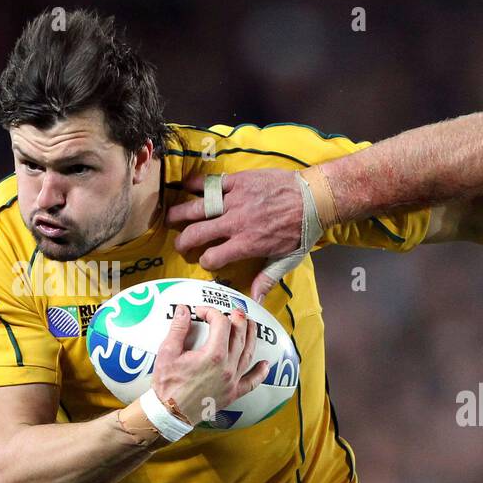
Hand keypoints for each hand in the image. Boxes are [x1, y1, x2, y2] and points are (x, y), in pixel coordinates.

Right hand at [151, 305, 269, 423]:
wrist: (170, 413)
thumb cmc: (167, 385)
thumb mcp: (167, 353)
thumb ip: (178, 329)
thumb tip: (183, 309)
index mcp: (213, 355)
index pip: (221, 324)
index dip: (212, 312)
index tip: (201, 312)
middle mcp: (228, 367)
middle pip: (239, 336)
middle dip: (238, 319)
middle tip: (235, 311)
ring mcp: (233, 381)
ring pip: (248, 354)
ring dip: (251, 336)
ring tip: (251, 325)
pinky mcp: (233, 393)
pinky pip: (252, 382)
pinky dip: (260, 373)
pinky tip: (265, 365)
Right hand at [167, 169, 306, 302]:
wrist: (313, 198)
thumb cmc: (302, 230)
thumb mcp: (286, 259)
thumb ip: (267, 278)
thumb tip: (255, 301)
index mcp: (246, 244)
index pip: (213, 257)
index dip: (205, 262)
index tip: (205, 261)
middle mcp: (235, 223)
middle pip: (198, 233)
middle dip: (184, 241)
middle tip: (179, 243)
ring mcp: (235, 200)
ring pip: (198, 207)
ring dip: (180, 213)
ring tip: (169, 217)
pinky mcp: (238, 182)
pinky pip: (211, 182)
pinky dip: (195, 183)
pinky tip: (185, 186)